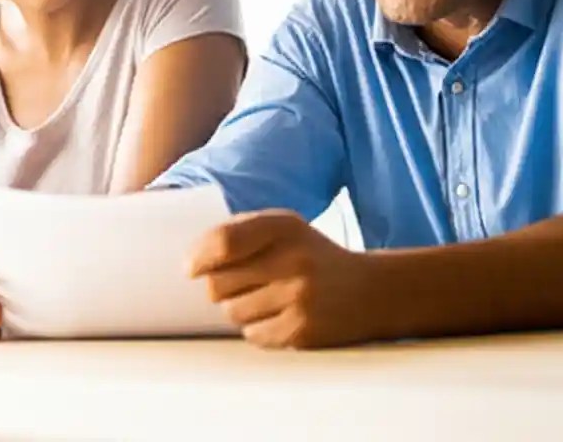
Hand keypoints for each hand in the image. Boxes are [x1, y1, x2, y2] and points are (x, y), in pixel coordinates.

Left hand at [187, 210, 380, 349]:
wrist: (371, 291)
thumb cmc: (313, 258)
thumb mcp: (285, 229)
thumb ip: (240, 233)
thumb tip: (191, 261)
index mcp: (283, 226)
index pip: (223, 241)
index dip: (199, 257)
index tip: (190, 269)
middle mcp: (292, 259)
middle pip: (218, 284)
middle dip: (221, 288)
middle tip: (242, 285)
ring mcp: (299, 297)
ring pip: (232, 313)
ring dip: (240, 310)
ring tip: (267, 300)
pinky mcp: (302, 330)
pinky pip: (252, 335)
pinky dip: (258, 329)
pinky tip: (280, 316)